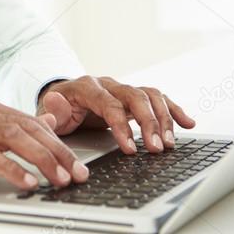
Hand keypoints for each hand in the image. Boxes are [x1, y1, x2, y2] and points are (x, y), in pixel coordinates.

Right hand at [0, 97, 89, 191]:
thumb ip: (8, 126)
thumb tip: (47, 122)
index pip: (30, 122)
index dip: (57, 142)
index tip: (77, 164)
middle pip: (26, 128)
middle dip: (56, 151)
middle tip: (76, 174)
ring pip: (11, 137)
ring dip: (40, 159)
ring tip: (58, 179)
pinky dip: (9, 168)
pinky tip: (25, 181)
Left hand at [36, 76, 195, 153]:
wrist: (60, 99)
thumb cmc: (55, 110)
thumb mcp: (45, 113)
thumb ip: (50, 111)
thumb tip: (54, 101)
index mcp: (86, 87)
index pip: (109, 104)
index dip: (121, 126)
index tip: (129, 148)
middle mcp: (108, 84)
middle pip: (135, 97)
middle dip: (148, 123)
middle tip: (156, 148)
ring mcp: (123, 89)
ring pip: (150, 96)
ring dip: (164, 119)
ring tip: (170, 143)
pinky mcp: (133, 97)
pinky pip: (158, 99)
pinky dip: (174, 109)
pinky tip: (188, 123)